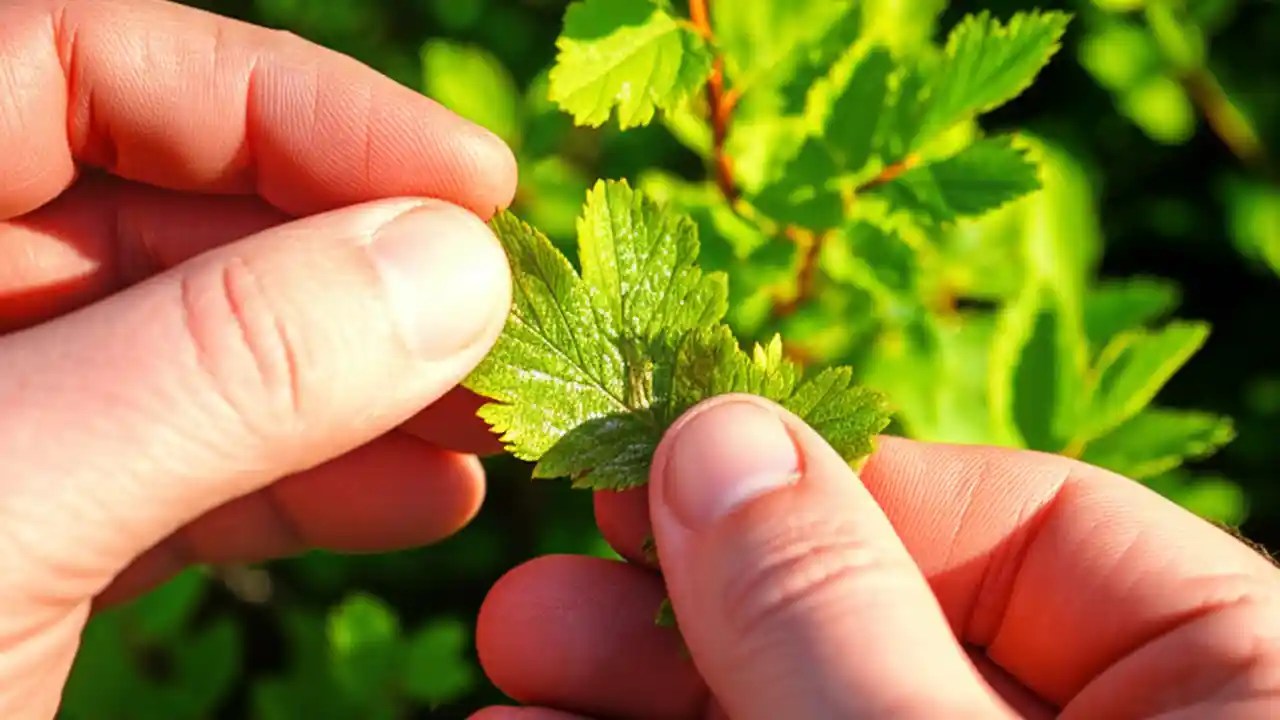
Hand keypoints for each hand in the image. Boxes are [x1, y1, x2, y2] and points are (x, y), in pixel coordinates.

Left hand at [0, 1, 514, 714]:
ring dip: (359, 381)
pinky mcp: (24, 537)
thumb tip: (454, 265)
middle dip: (351, 262)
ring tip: (491, 417)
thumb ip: (221, 369)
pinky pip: (186, 472)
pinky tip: (422, 498)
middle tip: (502, 310)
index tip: (470, 179)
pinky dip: (311, 484)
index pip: (79, 71)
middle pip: (164, 211)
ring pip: (195, 352)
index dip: (295, 106)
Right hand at [476, 395, 1279, 718]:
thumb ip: (842, 611)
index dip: (824, 485)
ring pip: (808, 718)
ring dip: (642, 701)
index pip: (1031, 526)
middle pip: (880, 632)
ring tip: (510, 677)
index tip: (650, 472)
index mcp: (1243, 687)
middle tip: (538, 595)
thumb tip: (720, 433)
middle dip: (689, 609)